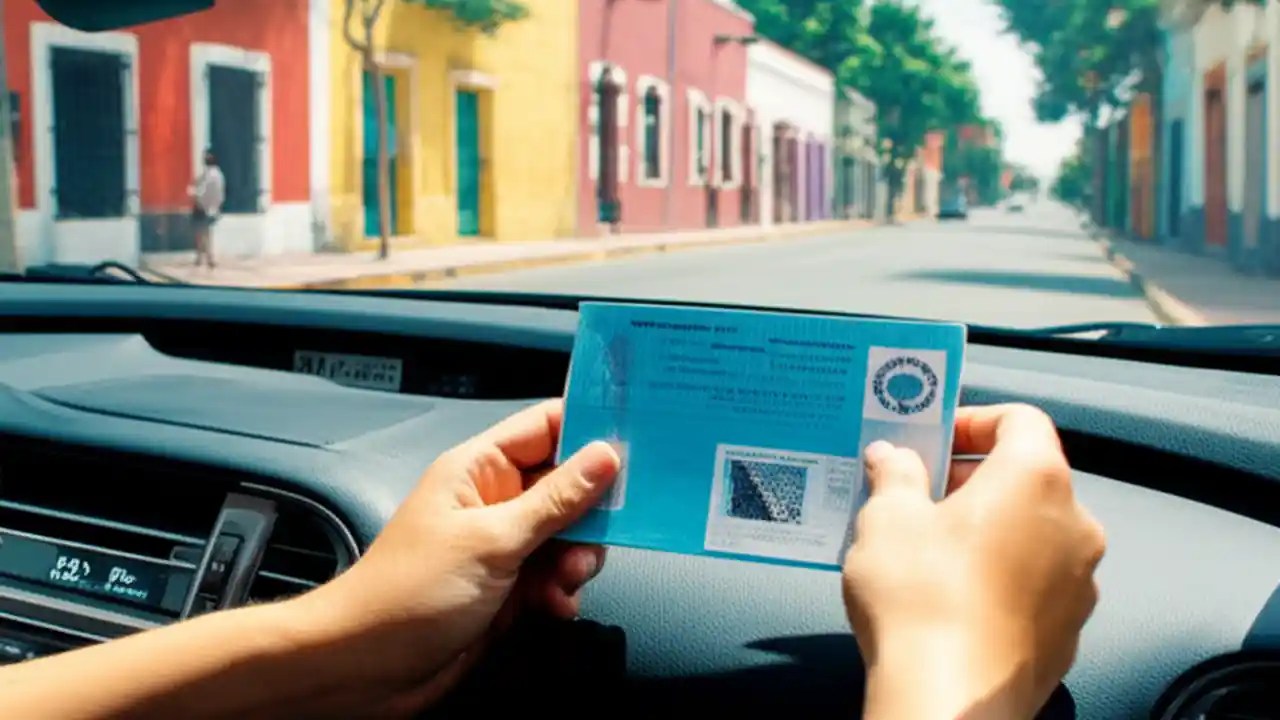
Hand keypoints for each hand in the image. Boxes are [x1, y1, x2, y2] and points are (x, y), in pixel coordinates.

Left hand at [294, 399, 618, 715]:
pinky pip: (556, 574)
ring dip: (578, 558)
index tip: (631, 443)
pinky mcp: (507, 585)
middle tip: (595, 534)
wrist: (367, 668)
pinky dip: (563, 590)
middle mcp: (492, 500)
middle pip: (567, 484)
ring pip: (568, 534)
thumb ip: (555, 500)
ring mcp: (501, 543)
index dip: (588, 428)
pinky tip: (553, 604)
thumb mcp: (493, 541)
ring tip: (563, 580)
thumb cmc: (404, 595)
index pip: (545, 426)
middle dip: (590, 512)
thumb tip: (604, 458)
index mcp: (478, 469)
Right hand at [842, 404, 1104, 719]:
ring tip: (927, 548)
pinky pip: (1033, 583)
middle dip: (970, 479)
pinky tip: (949, 595)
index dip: (974, 420)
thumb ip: (895, 475)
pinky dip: (998, 576)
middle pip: (1027, 477)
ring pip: (1031, 533)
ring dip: (986, 530)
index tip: (934, 437)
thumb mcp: (887, 518)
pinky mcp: (1068, 630)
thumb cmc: (923, 599)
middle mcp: (1073, 524)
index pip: (1020, 419)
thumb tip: (893, 458)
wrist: (950, 699)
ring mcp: (1078, 582)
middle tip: (916, 492)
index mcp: (1035, 479)